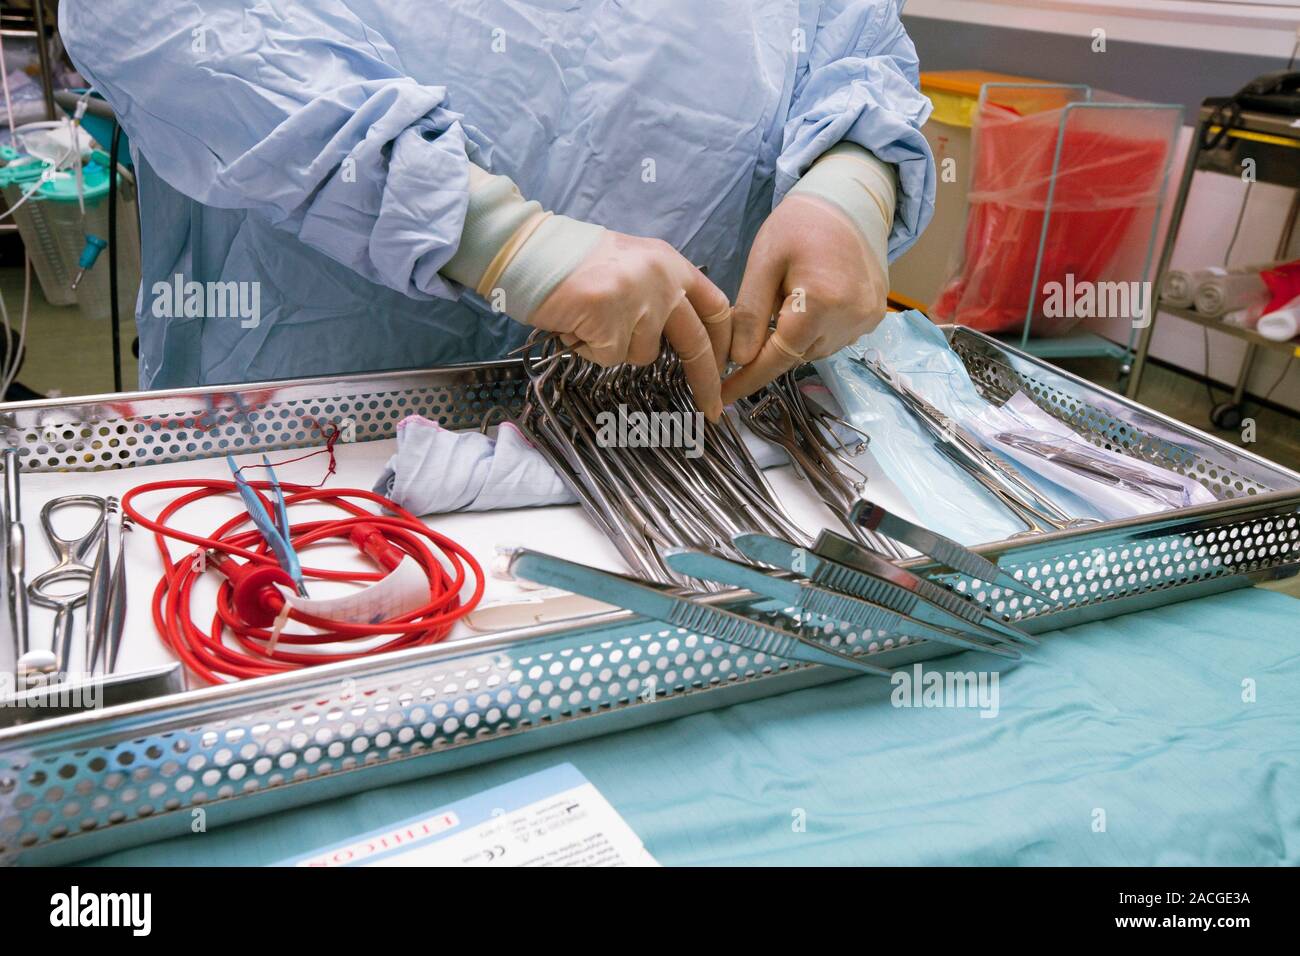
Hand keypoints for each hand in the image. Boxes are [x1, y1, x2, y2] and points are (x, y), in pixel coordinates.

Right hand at [529, 231, 731, 419]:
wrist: (526, 249)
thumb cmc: (570, 260)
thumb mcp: (630, 262)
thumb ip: (658, 290)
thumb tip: (677, 332)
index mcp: (670, 262)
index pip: (715, 306)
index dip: (722, 342)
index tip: (725, 366)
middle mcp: (661, 279)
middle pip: (695, 341)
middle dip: (706, 381)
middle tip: (713, 410)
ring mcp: (637, 301)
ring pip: (640, 354)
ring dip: (614, 347)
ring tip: (588, 319)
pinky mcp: (609, 321)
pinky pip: (607, 357)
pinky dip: (588, 348)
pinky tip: (573, 323)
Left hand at [721, 194, 887, 403]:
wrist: (850, 201)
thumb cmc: (799, 225)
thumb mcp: (763, 263)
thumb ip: (750, 314)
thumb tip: (740, 359)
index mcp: (821, 302)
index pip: (778, 357)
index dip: (748, 379)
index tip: (722, 396)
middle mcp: (850, 317)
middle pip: (796, 354)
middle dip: (769, 347)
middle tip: (756, 317)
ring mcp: (867, 319)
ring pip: (814, 350)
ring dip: (793, 338)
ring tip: (788, 298)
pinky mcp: (875, 317)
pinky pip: (833, 339)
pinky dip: (814, 331)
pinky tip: (809, 301)